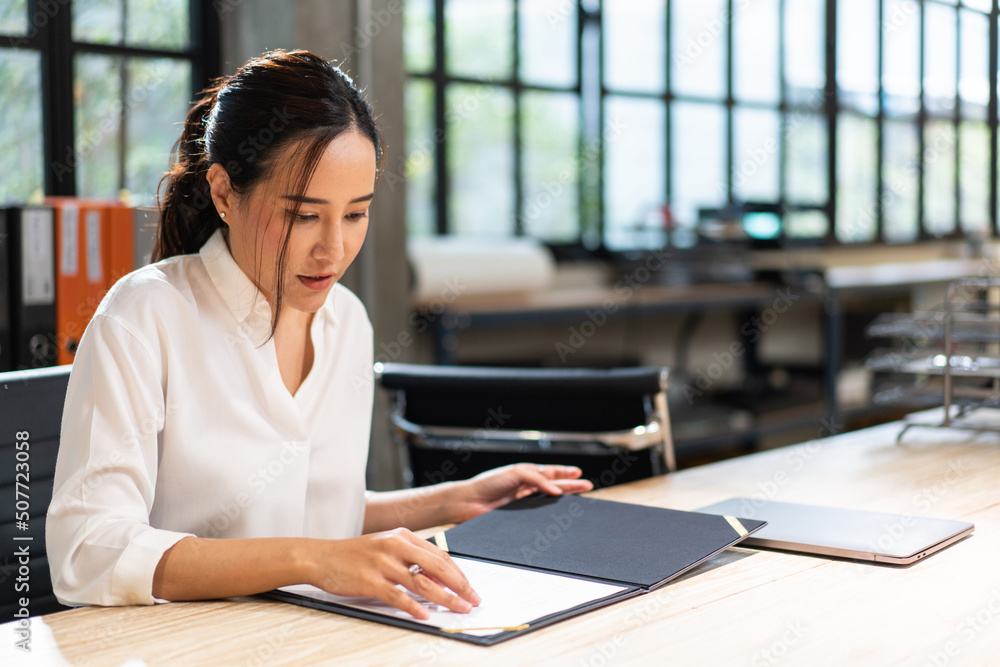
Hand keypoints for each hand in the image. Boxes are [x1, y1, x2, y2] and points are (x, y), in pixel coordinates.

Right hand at [307, 528, 480, 619]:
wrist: (321, 557)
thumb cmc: (355, 554)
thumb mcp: (386, 546)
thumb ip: (411, 557)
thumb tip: (439, 578)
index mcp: (403, 535)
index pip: (440, 555)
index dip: (459, 573)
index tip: (470, 588)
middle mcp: (395, 546)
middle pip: (437, 567)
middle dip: (459, 586)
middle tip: (472, 600)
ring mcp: (383, 563)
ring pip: (422, 582)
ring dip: (444, 598)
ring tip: (458, 609)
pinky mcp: (370, 580)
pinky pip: (397, 596)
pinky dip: (413, 606)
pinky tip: (425, 615)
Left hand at [449, 463, 592, 523]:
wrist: (469, 502)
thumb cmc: (487, 483)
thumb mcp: (515, 473)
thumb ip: (537, 480)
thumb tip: (556, 490)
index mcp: (524, 473)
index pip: (549, 472)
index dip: (564, 473)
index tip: (579, 474)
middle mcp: (525, 486)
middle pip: (554, 485)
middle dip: (571, 485)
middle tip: (588, 486)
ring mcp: (523, 501)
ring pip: (549, 499)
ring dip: (563, 497)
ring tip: (580, 496)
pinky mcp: (519, 514)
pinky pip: (539, 513)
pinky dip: (550, 512)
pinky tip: (559, 512)